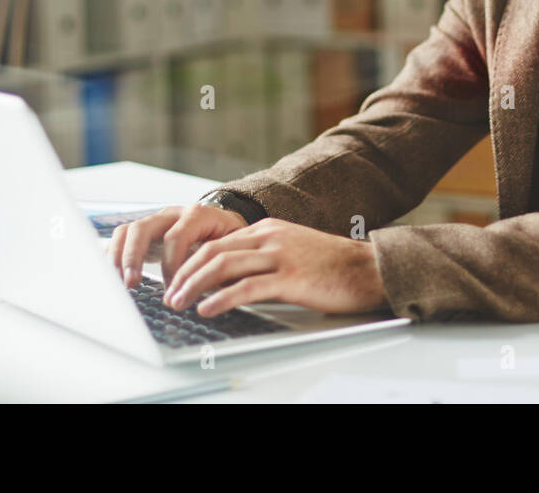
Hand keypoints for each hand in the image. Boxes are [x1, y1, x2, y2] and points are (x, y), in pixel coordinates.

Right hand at [108, 203, 247, 288]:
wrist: (226, 225)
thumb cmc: (230, 241)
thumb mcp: (233, 250)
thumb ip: (221, 267)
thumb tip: (211, 294)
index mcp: (197, 215)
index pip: (175, 236)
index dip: (172, 264)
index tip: (174, 290)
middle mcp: (172, 214)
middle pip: (143, 228)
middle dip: (134, 257)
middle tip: (132, 284)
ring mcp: (155, 222)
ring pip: (127, 231)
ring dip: (119, 258)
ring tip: (119, 283)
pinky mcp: (145, 234)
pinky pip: (122, 239)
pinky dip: (114, 257)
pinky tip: (113, 278)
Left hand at [162, 218, 386, 316]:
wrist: (368, 268)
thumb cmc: (333, 266)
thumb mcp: (292, 252)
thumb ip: (263, 259)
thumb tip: (230, 280)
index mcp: (268, 229)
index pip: (217, 243)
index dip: (190, 262)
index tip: (175, 280)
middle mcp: (270, 237)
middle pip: (213, 251)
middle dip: (184, 274)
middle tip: (169, 294)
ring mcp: (280, 256)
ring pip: (223, 266)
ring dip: (194, 286)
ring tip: (179, 303)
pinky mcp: (290, 278)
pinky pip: (247, 287)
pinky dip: (221, 298)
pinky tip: (208, 308)